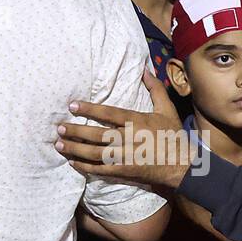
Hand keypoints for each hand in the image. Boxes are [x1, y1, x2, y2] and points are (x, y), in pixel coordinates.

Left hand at [56, 70, 190, 189]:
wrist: (182, 164)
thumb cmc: (173, 135)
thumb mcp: (166, 109)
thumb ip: (155, 89)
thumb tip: (145, 69)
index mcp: (136, 121)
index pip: (108, 113)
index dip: (89, 109)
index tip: (72, 105)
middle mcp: (127, 138)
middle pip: (96, 135)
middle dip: (75, 131)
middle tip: (59, 128)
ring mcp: (124, 157)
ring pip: (94, 153)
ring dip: (75, 149)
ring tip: (59, 145)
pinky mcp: (123, 171)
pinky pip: (100, 170)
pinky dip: (85, 167)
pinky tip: (73, 163)